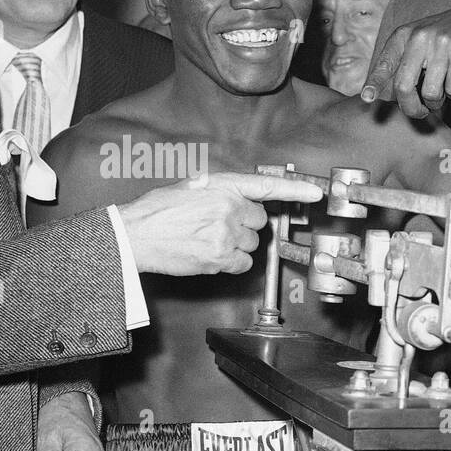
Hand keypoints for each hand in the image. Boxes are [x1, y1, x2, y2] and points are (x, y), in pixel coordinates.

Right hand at [118, 171, 322, 275]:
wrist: (134, 234)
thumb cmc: (157, 211)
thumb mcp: (190, 187)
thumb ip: (219, 191)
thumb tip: (238, 198)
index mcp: (222, 186)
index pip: (267, 186)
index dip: (296, 189)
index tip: (315, 192)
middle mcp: (229, 207)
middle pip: (259, 222)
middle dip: (244, 225)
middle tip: (218, 226)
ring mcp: (226, 233)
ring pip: (251, 244)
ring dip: (236, 245)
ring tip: (208, 240)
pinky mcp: (221, 257)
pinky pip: (243, 264)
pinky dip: (232, 263)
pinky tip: (211, 255)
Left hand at [360, 9, 450, 116]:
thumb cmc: (443, 41)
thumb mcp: (418, 43)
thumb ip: (401, 63)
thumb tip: (385, 95)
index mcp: (405, 35)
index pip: (385, 63)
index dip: (374, 83)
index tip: (367, 98)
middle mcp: (420, 37)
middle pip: (405, 86)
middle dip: (411, 108)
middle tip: (419, 113)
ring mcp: (442, 44)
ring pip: (431, 93)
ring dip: (437, 100)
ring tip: (442, 88)